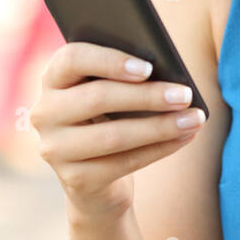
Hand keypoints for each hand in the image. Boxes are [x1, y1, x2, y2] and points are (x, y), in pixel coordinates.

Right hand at [29, 42, 206, 222]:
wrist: (96, 178)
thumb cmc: (111, 117)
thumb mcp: (113, 94)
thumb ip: (127, 77)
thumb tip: (171, 73)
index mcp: (53, 79)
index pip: (72, 59)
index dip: (110, 61)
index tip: (149, 67)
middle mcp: (44, 113)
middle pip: (97, 98)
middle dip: (148, 96)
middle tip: (185, 95)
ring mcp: (55, 149)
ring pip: (113, 135)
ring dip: (161, 126)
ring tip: (195, 118)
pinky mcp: (75, 180)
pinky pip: (124, 163)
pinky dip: (160, 149)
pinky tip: (186, 137)